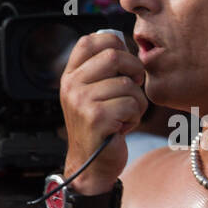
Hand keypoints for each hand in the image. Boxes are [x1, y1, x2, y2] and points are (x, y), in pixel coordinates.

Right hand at [58, 31, 146, 192]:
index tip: (125, 65)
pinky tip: (123, 127)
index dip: (115, 45)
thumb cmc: (100, 128)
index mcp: (70, 76)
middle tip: (134, 88)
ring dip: (137, 101)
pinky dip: (135, 117)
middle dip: (134, 71)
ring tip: (126, 115)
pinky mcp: (96, 117)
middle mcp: (71, 85)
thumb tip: (122, 43)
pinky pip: (131, 104)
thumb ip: (101, 71)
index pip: (91, 41)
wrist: (90, 166)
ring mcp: (81, 101)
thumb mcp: (93, 95)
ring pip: (127, 84)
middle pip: (114, 57)